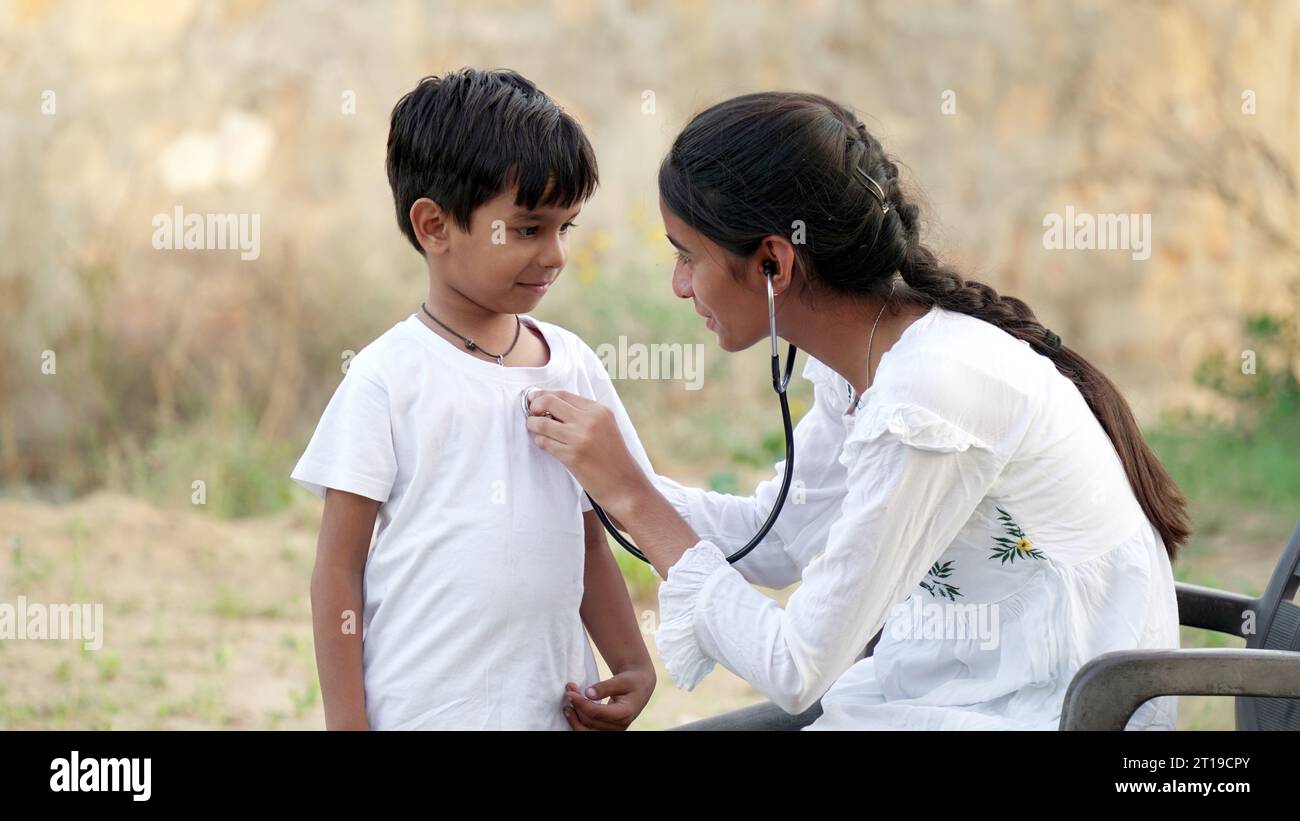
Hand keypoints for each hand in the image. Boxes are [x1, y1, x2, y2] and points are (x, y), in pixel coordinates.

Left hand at [525, 390, 649, 518]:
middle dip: (533, 405)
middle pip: (548, 402)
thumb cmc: (613, 459)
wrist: (625, 485)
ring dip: (532, 425)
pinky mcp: (572, 456)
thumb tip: (551, 406)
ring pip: (541, 423)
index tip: (534, 400)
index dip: (544, 395)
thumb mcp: (605, 427)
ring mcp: (580, 438)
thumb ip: (583, 415)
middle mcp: (590, 420)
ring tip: (534, 429)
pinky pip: (544, 442)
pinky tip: (544, 443)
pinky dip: (540, 441)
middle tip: (531, 413)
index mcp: (599, 410)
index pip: (563, 394)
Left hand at [561, 668, 655, 730]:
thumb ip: (605, 687)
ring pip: (587, 730)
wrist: (640, 687)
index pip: (597, 713)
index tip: (570, 692)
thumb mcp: (621, 679)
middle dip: (576, 706)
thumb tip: (588, 693)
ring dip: (574, 718)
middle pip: (590, 721)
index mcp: (625, 713)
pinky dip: (578, 723)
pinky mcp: (608, 730)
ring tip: (566, 705)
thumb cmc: (631, 681)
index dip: (581, 703)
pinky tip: (571, 712)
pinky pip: (589, 731)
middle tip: (568, 690)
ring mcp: (614, 731)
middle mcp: (620, 726)